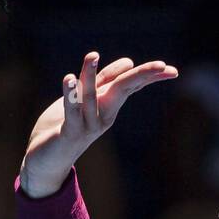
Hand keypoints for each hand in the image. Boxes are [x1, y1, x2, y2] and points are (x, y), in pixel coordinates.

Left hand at [19, 52, 177, 198]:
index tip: (173, 70)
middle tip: (161, 65)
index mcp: (109, 105)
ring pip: (91, 97)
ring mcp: (88, 125)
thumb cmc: (67, 127)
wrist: (46, 162)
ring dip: (90, 76)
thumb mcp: (88, 100)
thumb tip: (129, 62)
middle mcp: (103, 115)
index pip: (133, 86)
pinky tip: (68, 78)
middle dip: (141, 76)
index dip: (151, 77)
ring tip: (92, 55)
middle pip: (123, 90)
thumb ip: (105, 81)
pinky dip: (70, 95)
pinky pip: (71, 111)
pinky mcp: (69, 132)